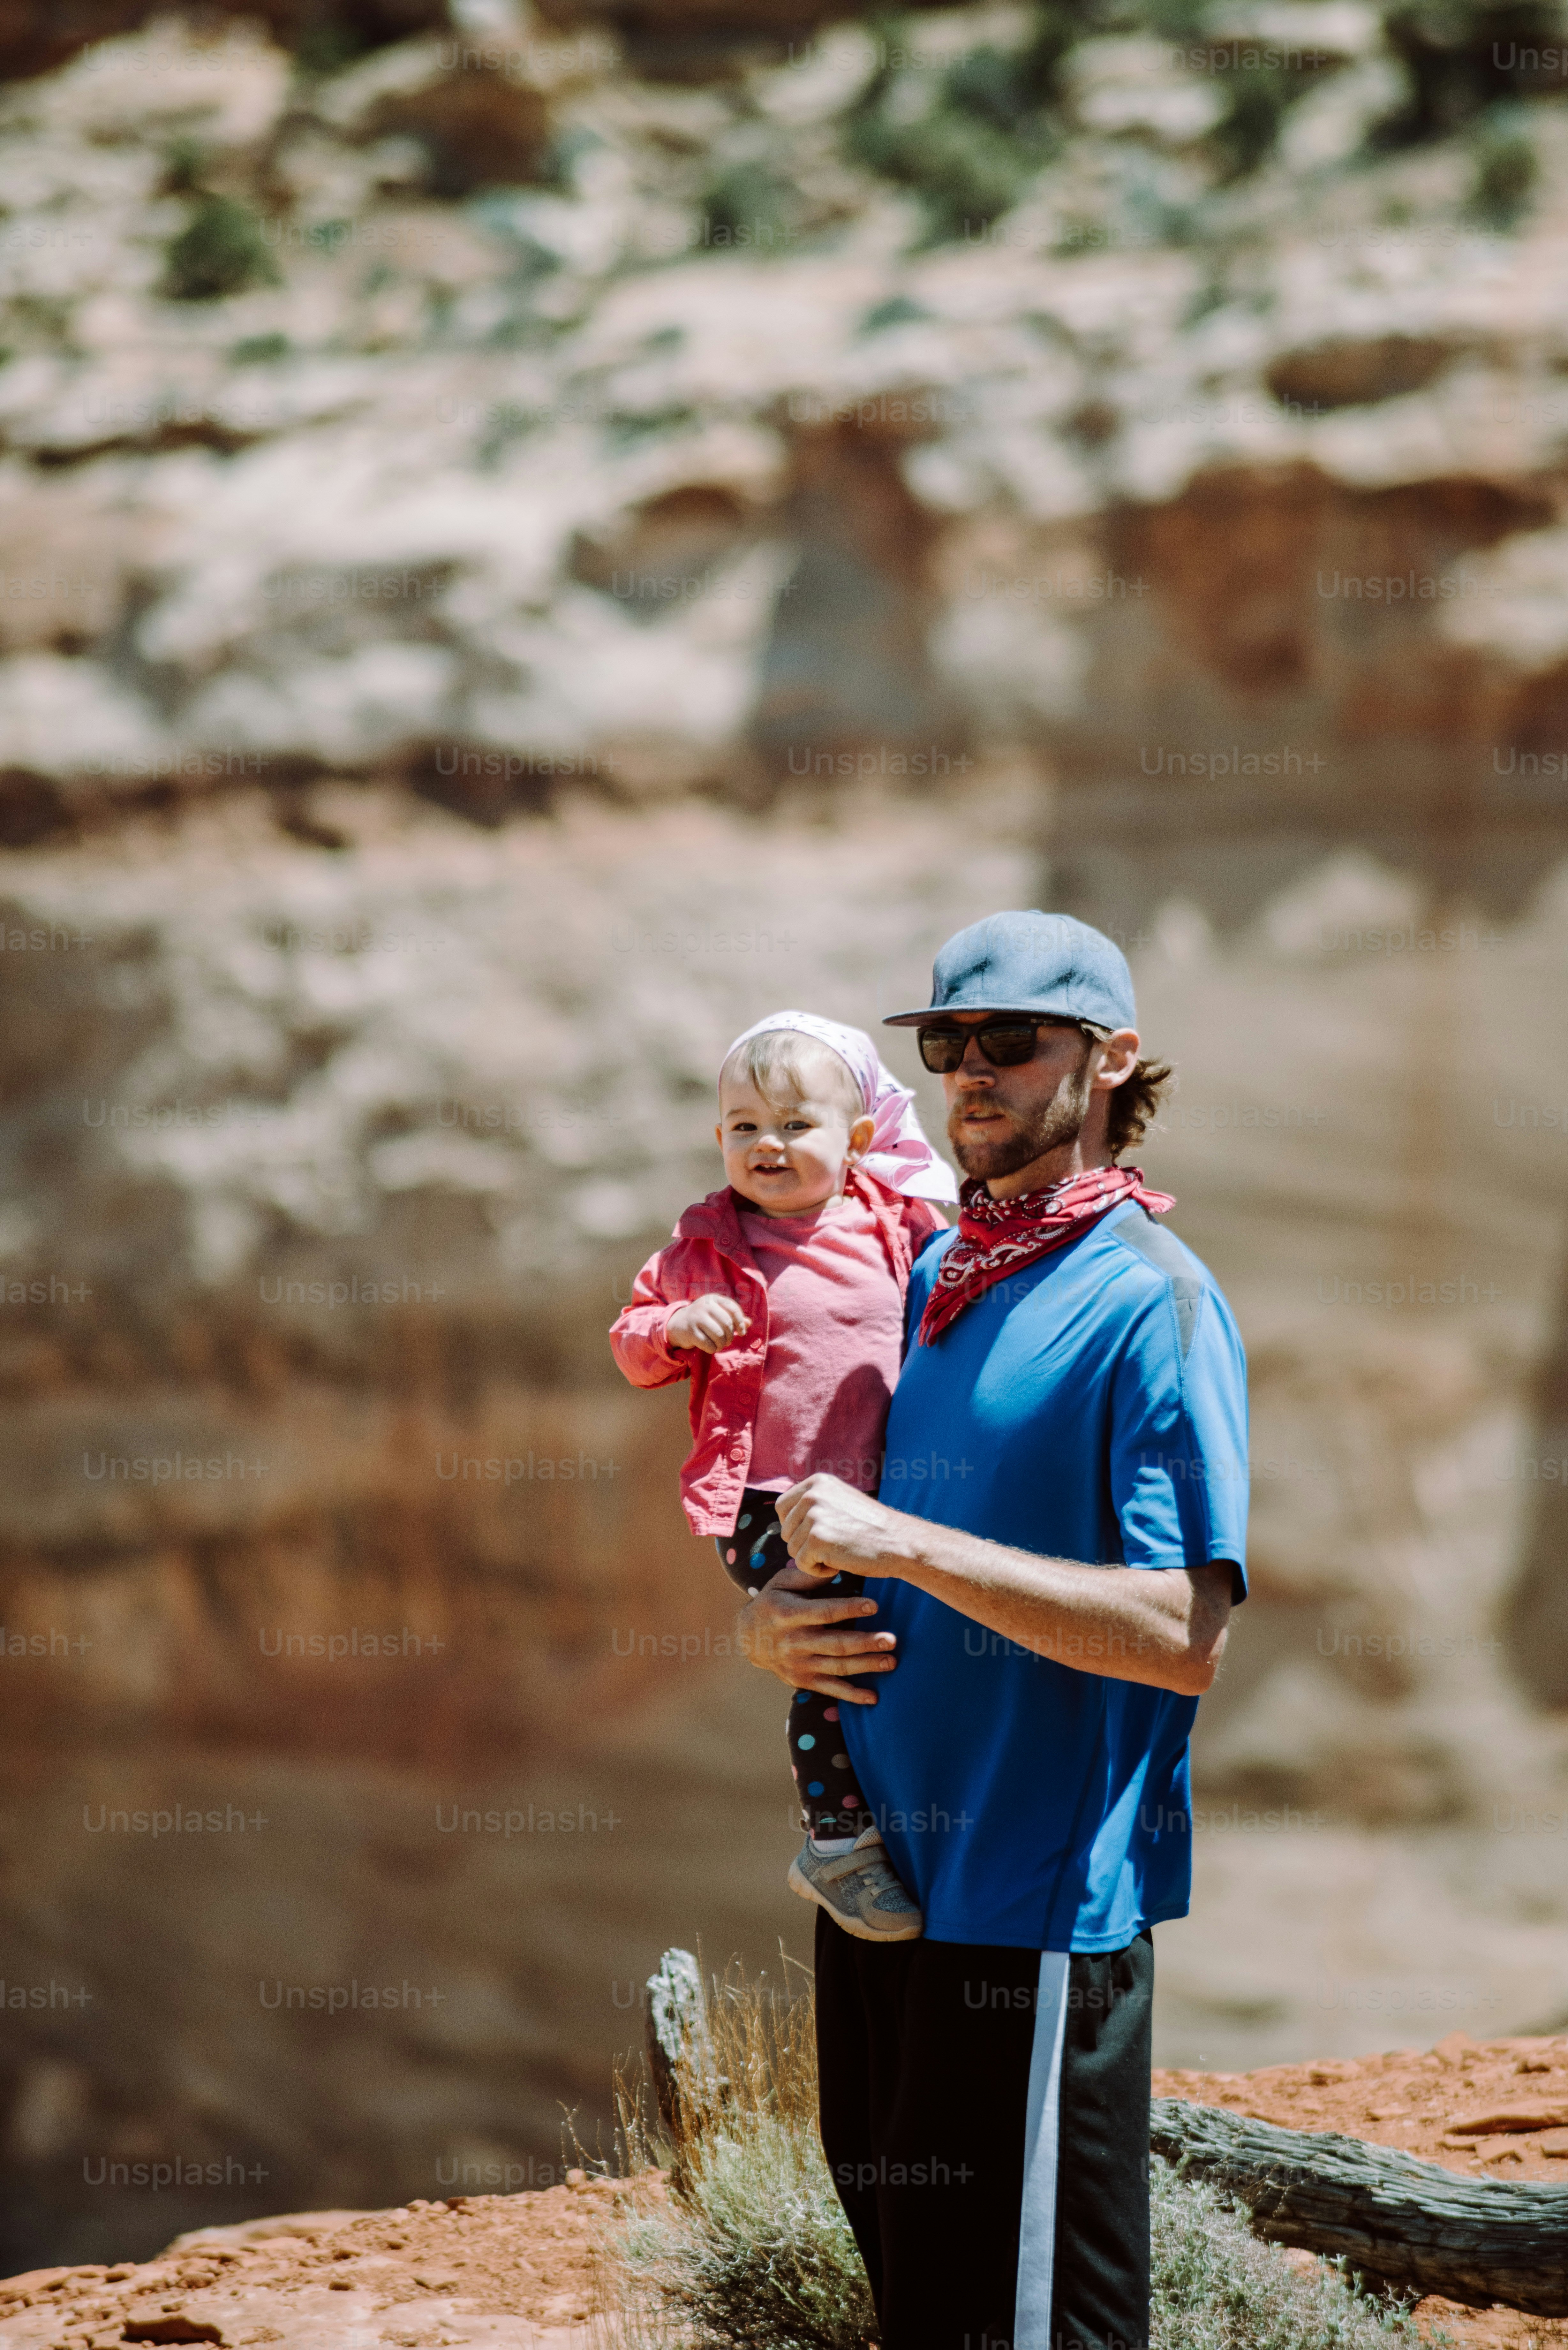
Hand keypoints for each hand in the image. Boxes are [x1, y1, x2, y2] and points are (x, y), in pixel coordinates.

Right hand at [666, 1293, 749, 1352]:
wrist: (678, 1324)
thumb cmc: (704, 1319)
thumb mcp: (717, 1314)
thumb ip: (733, 1317)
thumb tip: (748, 1323)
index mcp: (713, 1298)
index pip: (733, 1309)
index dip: (740, 1322)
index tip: (742, 1332)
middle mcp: (704, 1305)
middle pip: (727, 1324)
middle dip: (730, 1336)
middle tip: (728, 1341)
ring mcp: (696, 1318)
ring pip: (718, 1335)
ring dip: (722, 1344)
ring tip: (720, 1345)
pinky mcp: (689, 1331)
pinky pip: (708, 1344)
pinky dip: (713, 1349)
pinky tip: (711, 1348)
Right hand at [735, 1565, 897, 1703]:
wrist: (747, 1637)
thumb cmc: (771, 1603)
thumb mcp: (780, 1583)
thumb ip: (808, 1577)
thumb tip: (838, 1566)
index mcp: (789, 1615)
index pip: (824, 1612)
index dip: (849, 1609)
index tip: (874, 1605)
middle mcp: (794, 1642)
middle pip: (835, 1644)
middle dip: (865, 1643)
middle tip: (891, 1640)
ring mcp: (799, 1664)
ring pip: (837, 1667)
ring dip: (865, 1665)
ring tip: (890, 1661)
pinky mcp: (802, 1680)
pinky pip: (830, 1689)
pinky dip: (851, 1695)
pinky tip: (873, 1698)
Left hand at [777, 1474, 909, 1580]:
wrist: (899, 1541)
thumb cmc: (872, 1527)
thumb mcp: (842, 1499)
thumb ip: (816, 1502)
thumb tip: (784, 1513)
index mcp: (818, 1482)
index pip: (782, 1507)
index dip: (794, 1526)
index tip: (815, 1534)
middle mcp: (812, 1495)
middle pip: (786, 1530)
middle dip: (805, 1544)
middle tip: (835, 1545)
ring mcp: (814, 1516)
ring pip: (793, 1549)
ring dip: (813, 1558)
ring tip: (840, 1552)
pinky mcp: (817, 1540)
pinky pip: (802, 1564)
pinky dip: (818, 1570)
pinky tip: (840, 1563)